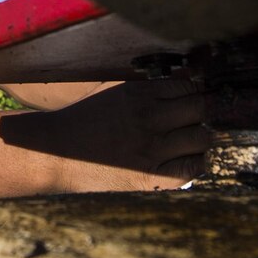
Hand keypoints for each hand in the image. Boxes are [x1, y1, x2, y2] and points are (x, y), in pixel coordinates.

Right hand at [0, 79, 208, 191]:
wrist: (56, 154)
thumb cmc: (86, 119)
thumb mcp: (115, 91)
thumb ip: (150, 86)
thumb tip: (187, 79)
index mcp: (138, 94)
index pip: (188, 87)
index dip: (195, 92)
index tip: (192, 99)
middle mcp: (148, 119)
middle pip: (200, 110)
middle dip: (200, 112)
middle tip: (193, 119)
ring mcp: (150, 150)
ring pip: (201, 138)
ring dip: (199, 137)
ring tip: (188, 140)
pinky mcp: (148, 178)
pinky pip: (191, 169)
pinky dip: (194, 163)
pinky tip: (185, 159)